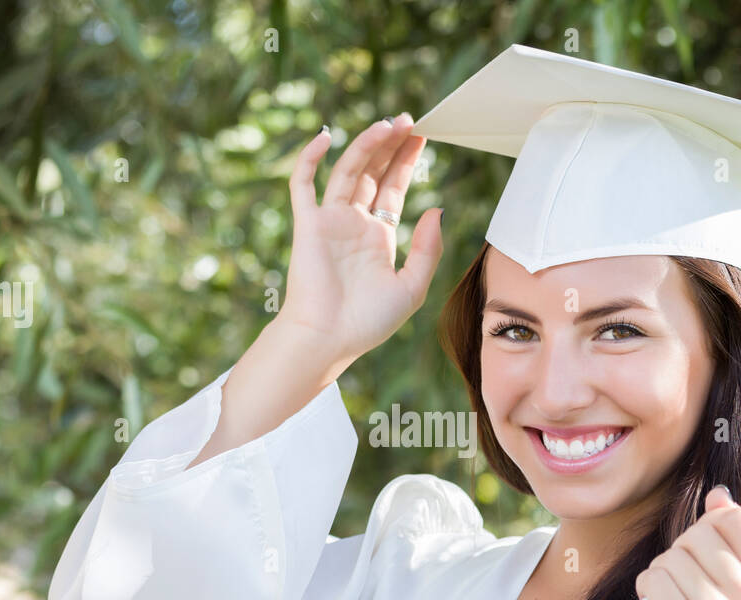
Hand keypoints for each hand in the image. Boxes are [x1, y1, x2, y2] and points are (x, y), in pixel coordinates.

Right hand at [278, 113, 444, 370]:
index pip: (393, 189)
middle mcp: (354, 224)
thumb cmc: (368, 322)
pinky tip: (326, 137)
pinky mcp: (307, 225)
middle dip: (390, 145)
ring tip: (387, 123)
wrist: (328, 339)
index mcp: (377, 237)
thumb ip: (427, 250)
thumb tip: (437, 209)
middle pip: (373, 173)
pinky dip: (310, 159)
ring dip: (365, 145)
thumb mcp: (412, 287)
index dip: (407, 162)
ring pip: (347, 171)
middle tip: (408, 118)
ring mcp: (329, 222)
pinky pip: (304, 185)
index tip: (421, 135)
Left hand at [634, 485, 740, 599]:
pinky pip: (653, 579)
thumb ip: (731, 543)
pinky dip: (646, 591)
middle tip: (687, 589)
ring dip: (661, 576)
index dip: (710, 528)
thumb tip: (719, 496)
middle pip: (699, 535)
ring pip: (671, 557)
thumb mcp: (737, 593)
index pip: (737, 520)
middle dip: (682, 553)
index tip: (708, 555)